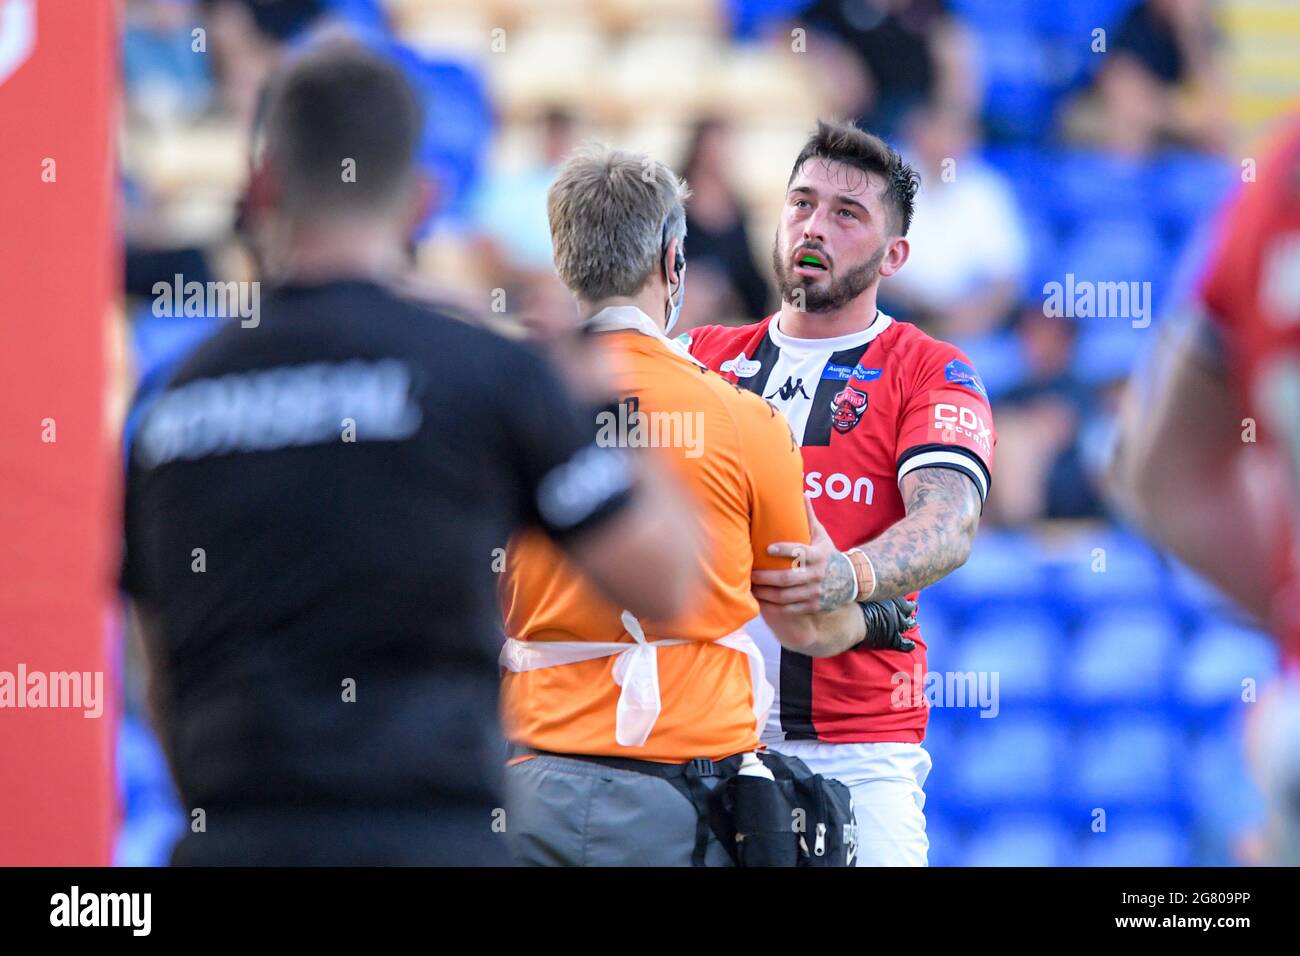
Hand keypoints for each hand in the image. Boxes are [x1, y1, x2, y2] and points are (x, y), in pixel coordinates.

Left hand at [753, 499, 858, 613]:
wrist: (851, 581)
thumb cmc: (828, 554)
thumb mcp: (822, 535)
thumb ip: (809, 517)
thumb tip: (801, 491)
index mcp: (818, 555)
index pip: (800, 552)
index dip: (784, 550)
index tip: (767, 548)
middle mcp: (817, 575)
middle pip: (786, 579)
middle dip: (765, 577)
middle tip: (749, 573)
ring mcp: (815, 593)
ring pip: (784, 597)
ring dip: (764, 594)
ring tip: (750, 588)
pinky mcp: (812, 606)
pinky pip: (788, 610)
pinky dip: (772, 607)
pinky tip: (760, 601)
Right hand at [857, 598, 917, 651]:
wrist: (856, 621)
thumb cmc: (858, 606)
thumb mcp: (869, 595)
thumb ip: (875, 595)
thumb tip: (871, 590)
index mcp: (894, 601)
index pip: (905, 600)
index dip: (908, 602)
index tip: (908, 600)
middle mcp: (898, 613)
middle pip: (909, 611)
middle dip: (909, 611)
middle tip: (911, 610)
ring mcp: (897, 626)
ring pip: (909, 625)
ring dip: (910, 624)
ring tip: (913, 622)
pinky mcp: (893, 639)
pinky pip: (904, 644)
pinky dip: (908, 645)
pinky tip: (912, 645)